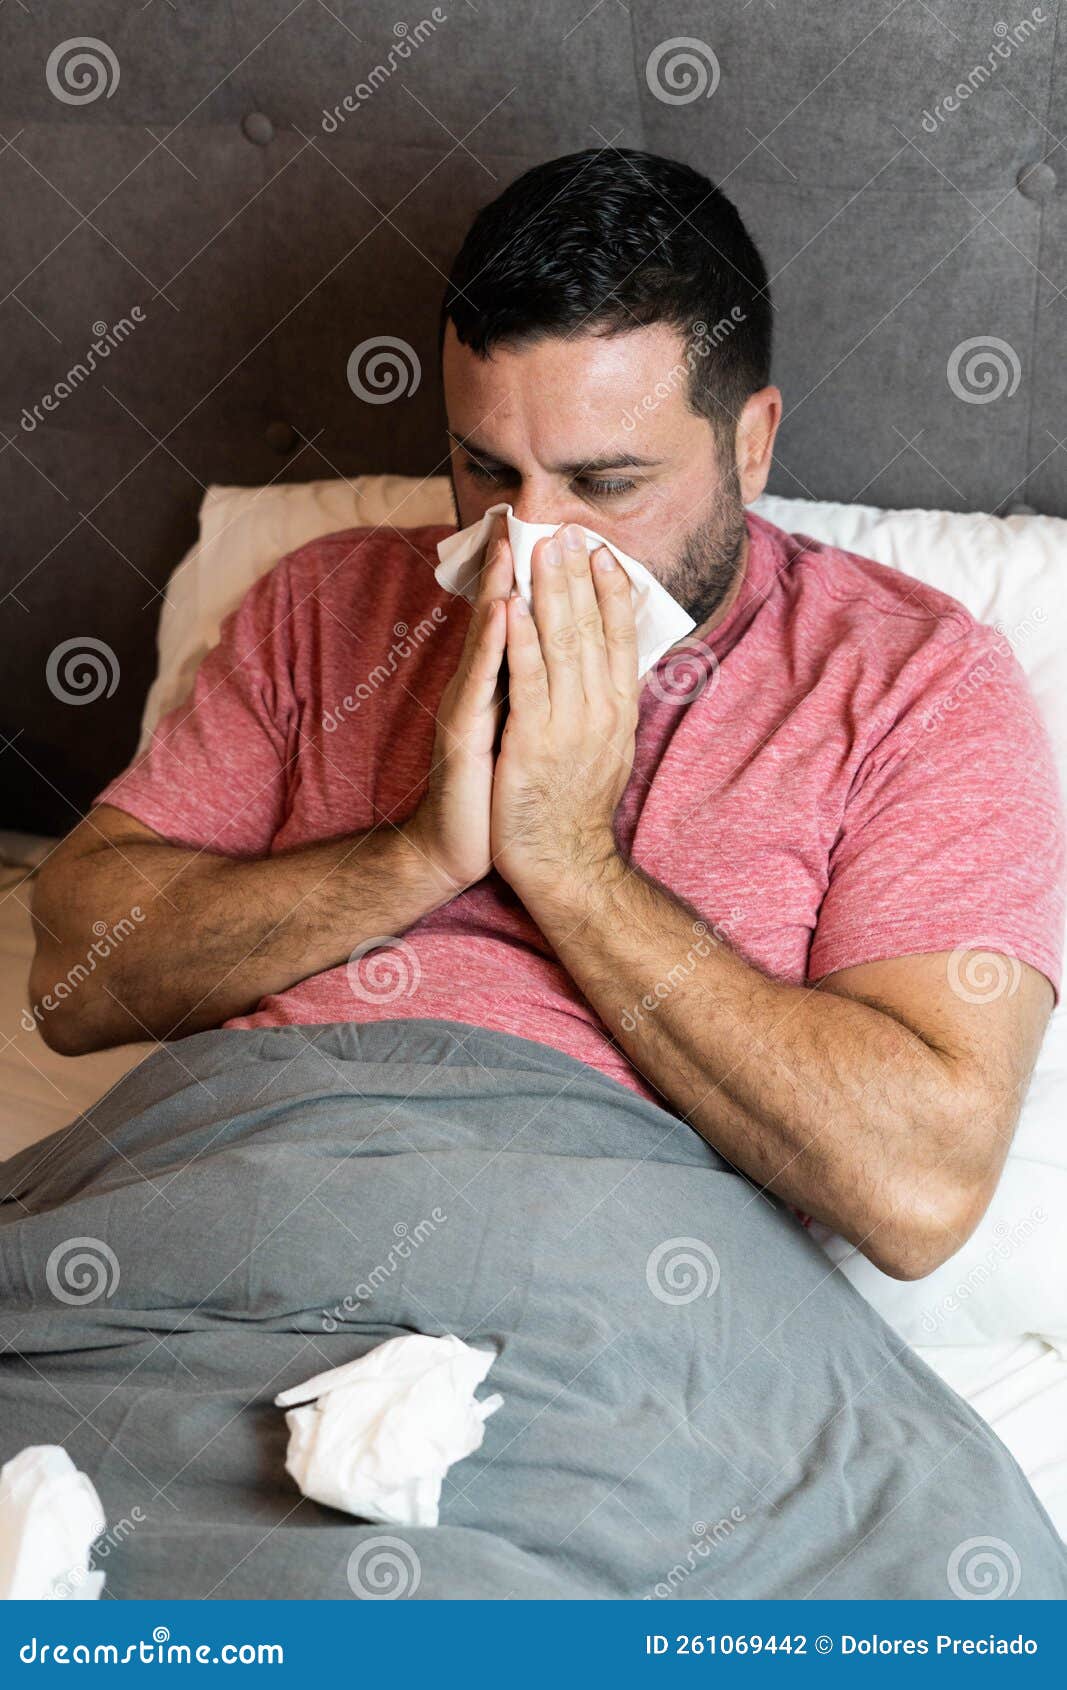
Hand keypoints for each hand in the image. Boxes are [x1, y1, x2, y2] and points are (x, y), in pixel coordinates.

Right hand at [404, 525, 510, 893]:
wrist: (456, 847)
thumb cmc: (493, 790)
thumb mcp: (518, 728)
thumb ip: (528, 688)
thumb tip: (555, 653)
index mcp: (500, 685)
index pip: (516, 619)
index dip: (528, 576)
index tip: (543, 531)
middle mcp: (479, 687)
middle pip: (498, 616)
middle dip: (511, 566)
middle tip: (523, 514)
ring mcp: (467, 707)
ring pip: (487, 640)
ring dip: (497, 589)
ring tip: (510, 545)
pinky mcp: (462, 733)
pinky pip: (481, 682)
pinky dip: (492, 644)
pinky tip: (502, 612)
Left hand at [492, 523, 638, 901]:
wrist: (562, 865)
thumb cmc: (575, 808)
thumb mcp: (606, 750)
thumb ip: (611, 706)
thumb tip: (618, 670)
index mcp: (619, 711)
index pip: (620, 639)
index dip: (612, 594)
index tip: (603, 553)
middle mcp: (600, 711)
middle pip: (590, 630)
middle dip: (576, 576)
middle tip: (567, 529)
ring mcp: (567, 725)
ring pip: (560, 645)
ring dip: (548, 592)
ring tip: (540, 548)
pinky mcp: (531, 741)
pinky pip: (525, 680)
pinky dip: (518, 640)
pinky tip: (509, 605)